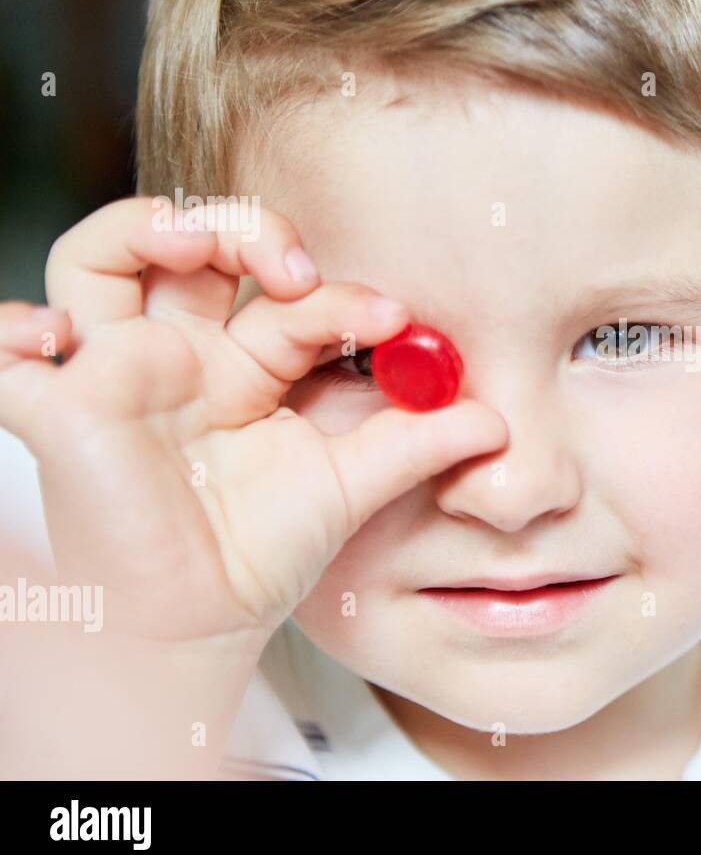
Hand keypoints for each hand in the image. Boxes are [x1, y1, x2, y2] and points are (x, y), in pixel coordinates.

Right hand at [0, 196, 506, 648]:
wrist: (202, 624)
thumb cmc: (264, 550)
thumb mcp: (351, 485)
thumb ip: (420, 444)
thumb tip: (497, 418)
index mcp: (246, 366)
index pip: (290, 299)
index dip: (340, 295)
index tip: (395, 318)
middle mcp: (179, 357)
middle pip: (191, 249)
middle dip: (243, 232)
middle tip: (291, 268)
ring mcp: (115, 377)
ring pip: (98, 263)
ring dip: (141, 230)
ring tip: (190, 243)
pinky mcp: (59, 413)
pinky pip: (8, 356)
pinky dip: (13, 332)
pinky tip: (48, 335)